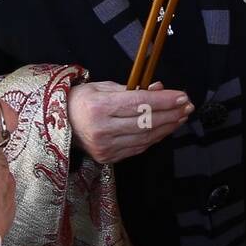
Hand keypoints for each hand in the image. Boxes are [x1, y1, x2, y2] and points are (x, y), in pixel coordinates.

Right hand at [69, 81, 193, 163]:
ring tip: (180, 116)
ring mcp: (105, 147)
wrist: (59, 124)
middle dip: (171, 114)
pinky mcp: (108, 158)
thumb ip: (132, 89)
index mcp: (99, 107)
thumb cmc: (81, 101)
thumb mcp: (103, 87)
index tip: (182, 96)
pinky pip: (138, 148)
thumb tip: (159, 88)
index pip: (140, 104)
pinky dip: (154, 138)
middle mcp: (102, 129)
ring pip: (146, 138)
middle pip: (146, 122)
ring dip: (167, 127)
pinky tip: (165, 128)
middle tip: (187, 106)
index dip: (164, 100)